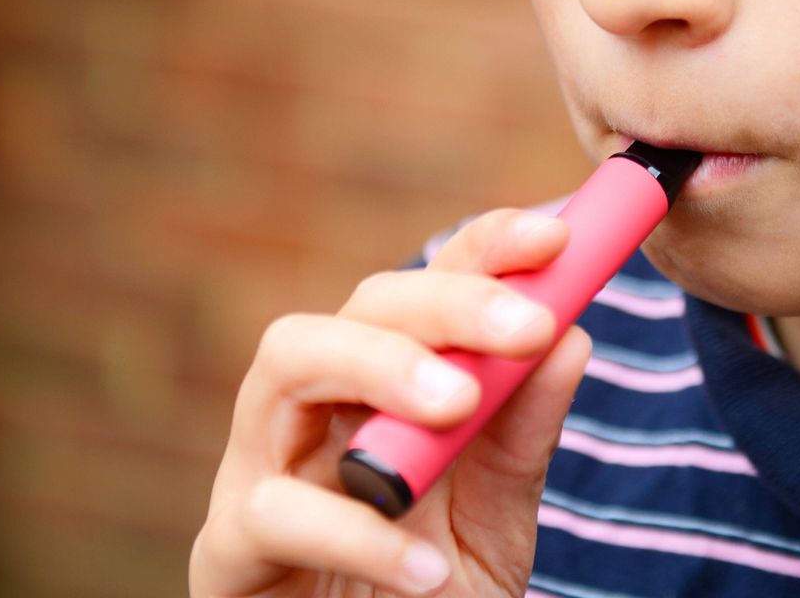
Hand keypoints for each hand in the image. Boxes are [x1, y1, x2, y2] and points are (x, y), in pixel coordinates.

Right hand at [190, 209, 586, 596]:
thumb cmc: (433, 594)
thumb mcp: (496, 516)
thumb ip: (521, 436)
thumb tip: (571, 336)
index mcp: (382, 388)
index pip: (425, 290)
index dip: (485, 249)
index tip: (554, 238)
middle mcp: (314, 410)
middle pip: (358, 307)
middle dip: (446, 301)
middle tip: (528, 327)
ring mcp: (261, 470)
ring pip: (286, 364)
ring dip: (379, 365)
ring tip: (455, 405)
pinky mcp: (228, 548)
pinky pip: (275, 512)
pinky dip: (354, 532)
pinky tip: (422, 568)